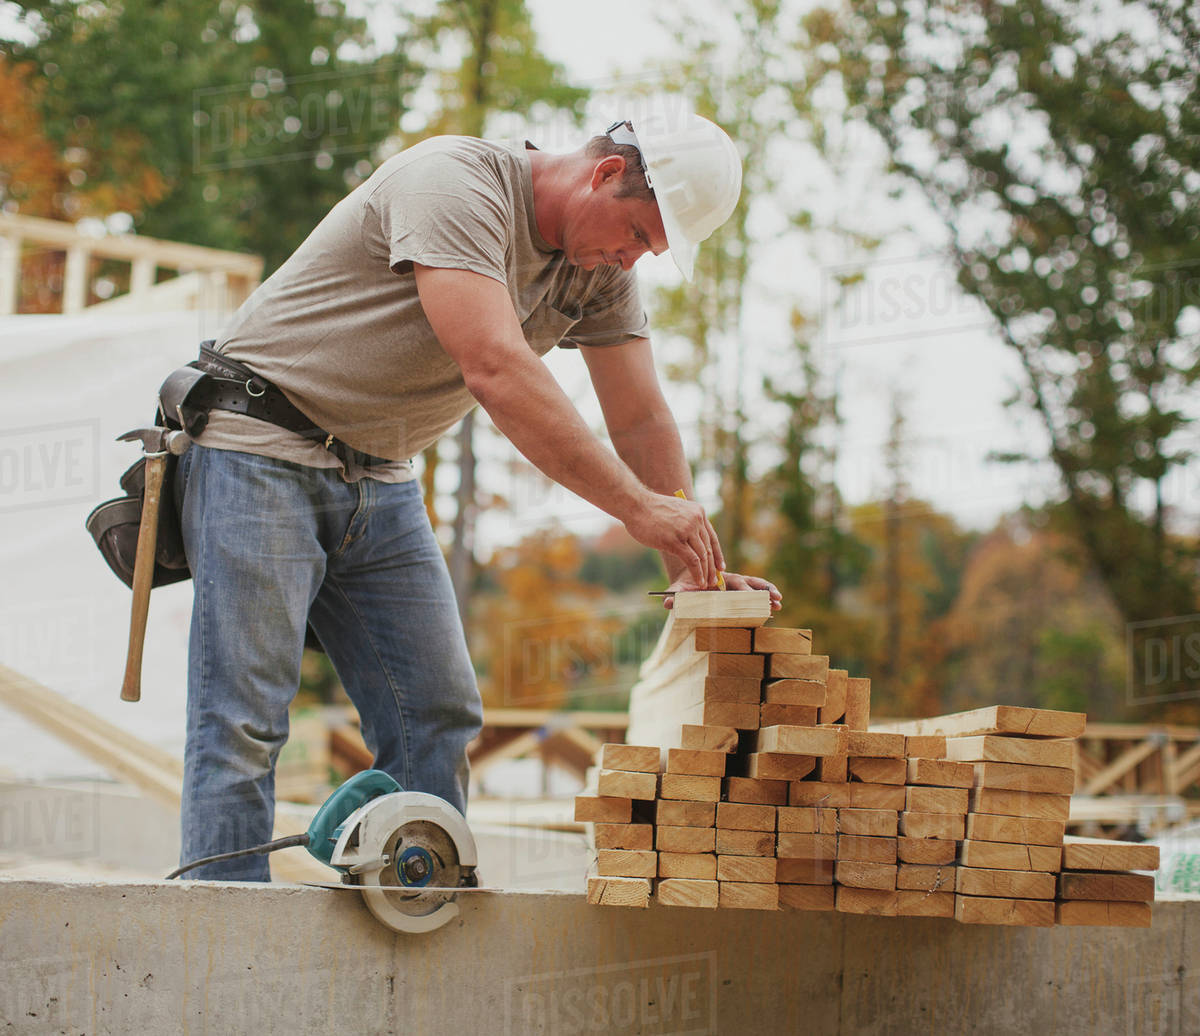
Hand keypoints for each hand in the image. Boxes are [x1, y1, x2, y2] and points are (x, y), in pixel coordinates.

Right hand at [623, 491, 725, 587]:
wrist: (634, 504)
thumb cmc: (649, 510)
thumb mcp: (675, 511)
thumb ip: (686, 522)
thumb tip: (689, 538)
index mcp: (698, 512)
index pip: (712, 537)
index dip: (717, 554)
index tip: (720, 566)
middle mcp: (696, 520)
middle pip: (709, 548)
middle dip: (712, 567)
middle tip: (714, 580)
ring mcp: (686, 530)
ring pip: (703, 556)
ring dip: (706, 572)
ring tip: (706, 584)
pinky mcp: (675, 541)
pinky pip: (692, 561)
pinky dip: (697, 573)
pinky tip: (698, 582)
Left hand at [659, 571, 783, 610]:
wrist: (688, 575)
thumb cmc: (683, 584)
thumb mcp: (677, 589)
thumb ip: (674, 596)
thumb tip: (666, 604)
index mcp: (717, 579)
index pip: (732, 584)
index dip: (742, 591)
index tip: (750, 597)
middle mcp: (729, 580)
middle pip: (747, 584)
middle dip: (759, 593)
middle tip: (771, 601)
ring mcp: (736, 585)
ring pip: (754, 586)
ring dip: (767, 593)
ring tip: (779, 602)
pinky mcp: (739, 590)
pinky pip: (754, 591)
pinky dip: (765, 595)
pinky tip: (776, 604)